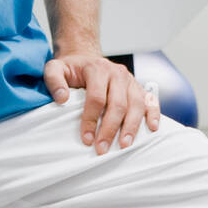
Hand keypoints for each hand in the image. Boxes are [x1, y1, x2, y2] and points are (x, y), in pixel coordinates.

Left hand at [43, 51, 160, 154]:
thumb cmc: (71, 69)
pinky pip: (151, 100)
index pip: (96, 97)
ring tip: (124, 145)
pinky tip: (152, 128)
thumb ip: (53, 80)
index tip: (86, 139)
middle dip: (110, 129)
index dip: (91, 120)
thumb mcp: (55, 68)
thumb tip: (62, 99)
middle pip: (118, 104)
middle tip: (102, 149)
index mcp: (97, 68)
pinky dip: (154, 113)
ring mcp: (130, 80)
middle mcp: (117, 73)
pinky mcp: (139, 87)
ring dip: (132, 126)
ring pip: (136, 104)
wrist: (85, 59)